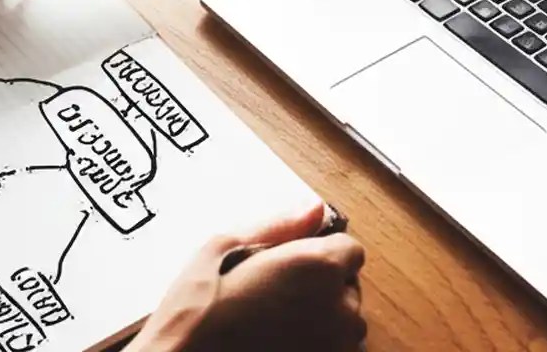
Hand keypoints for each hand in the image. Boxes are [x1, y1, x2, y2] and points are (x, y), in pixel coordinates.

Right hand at [130, 203, 366, 351]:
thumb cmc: (195, 315)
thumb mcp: (222, 249)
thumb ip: (279, 226)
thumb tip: (313, 209)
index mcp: (318, 266)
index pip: (351, 249)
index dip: (321, 253)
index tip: (294, 264)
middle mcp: (338, 308)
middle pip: (349, 286)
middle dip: (321, 286)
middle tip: (275, 294)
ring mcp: (336, 346)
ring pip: (343, 324)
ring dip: (321, 320)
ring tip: (274, 322)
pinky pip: (335, 350)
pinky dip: (315, 345)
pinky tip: (278, 341)